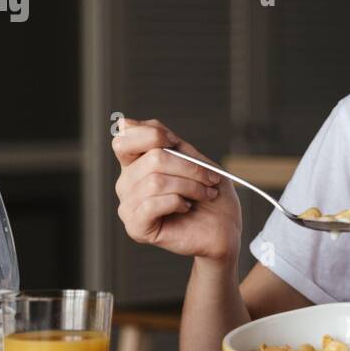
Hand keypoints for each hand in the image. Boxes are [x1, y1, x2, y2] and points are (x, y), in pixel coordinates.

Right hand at [111, 118, 241, 263]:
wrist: (225, 228)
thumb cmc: (210, 193)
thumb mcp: (192, 158)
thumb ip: (165, 140)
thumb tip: (126, 122)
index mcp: (136, 164)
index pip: (125, 139)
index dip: (152, 135)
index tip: (176, 143)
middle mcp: (127, 184)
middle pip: (151, 159)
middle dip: (189, 167)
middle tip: (210, 178)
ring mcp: (128, 206)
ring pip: (155, 182)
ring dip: (190, 186)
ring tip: (205, 194)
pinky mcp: (136, 227)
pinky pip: (152, 204)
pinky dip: (178, 202)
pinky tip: (187, 208)